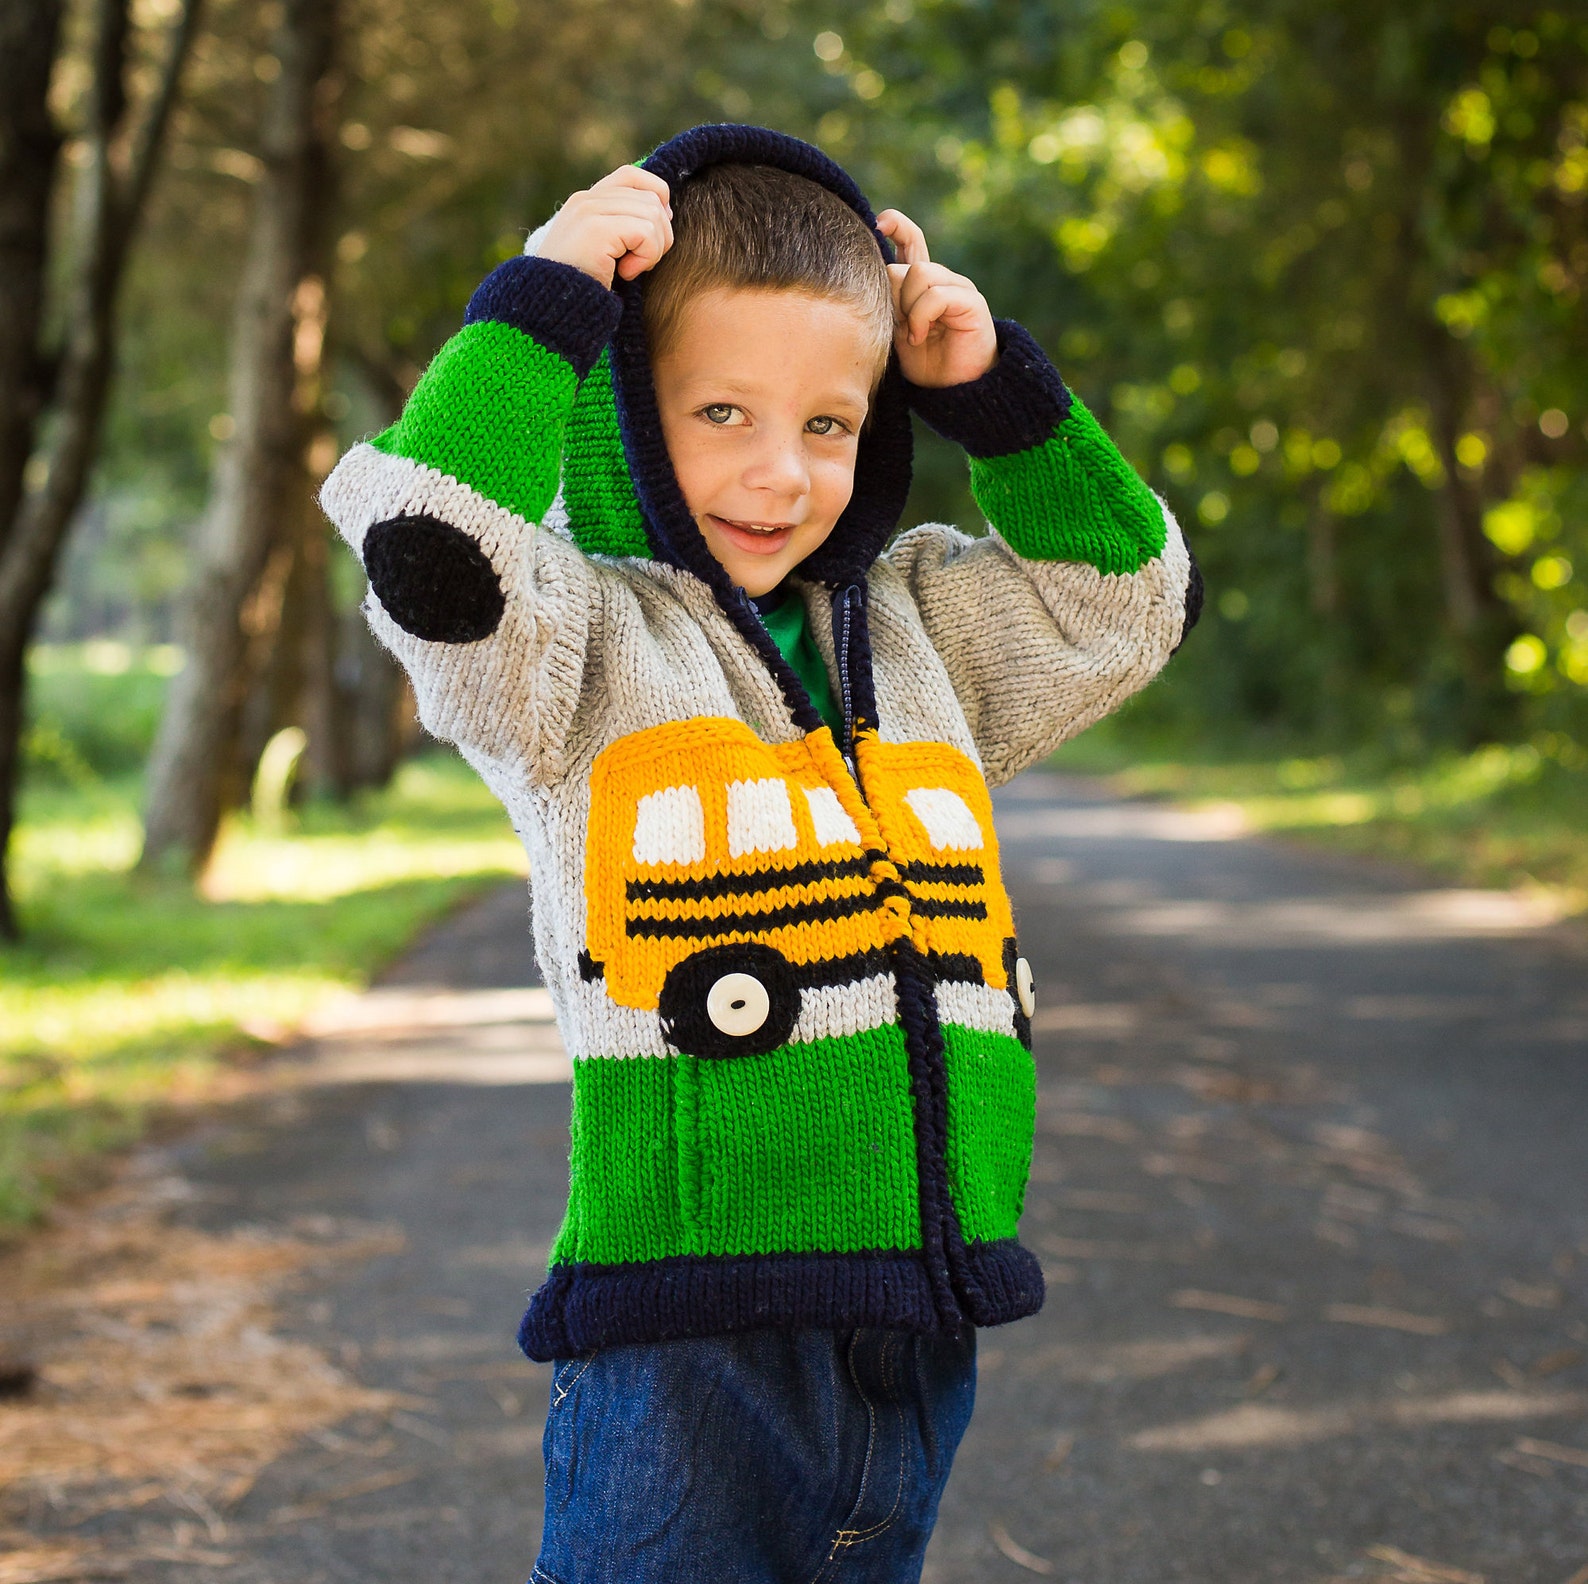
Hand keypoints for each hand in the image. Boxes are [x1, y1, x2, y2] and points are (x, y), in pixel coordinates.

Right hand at [535, 165, 672, 288]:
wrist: (552, 309)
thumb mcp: (607, 250)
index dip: (655, 199)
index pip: (633, 177)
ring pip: (654, 215)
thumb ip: (626, 224)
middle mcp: (586, 199)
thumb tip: (666, 210)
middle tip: (639, 263)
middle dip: (660, 236)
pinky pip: (646, 232)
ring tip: (629, 270)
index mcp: (587, 201)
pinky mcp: (596, 228)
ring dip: (653, 250)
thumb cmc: (586, 288)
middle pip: (651, 198)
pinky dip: (646, 257)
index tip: (653, 235)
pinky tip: (625, 273)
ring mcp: (589, 210)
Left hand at [877, 210, 996, 387]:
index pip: (910, 241)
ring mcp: (958, 287)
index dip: (896, 226)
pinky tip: (921, 338)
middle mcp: (941, 280)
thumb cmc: (927, 364)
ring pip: (918, 273)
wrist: (955, 391)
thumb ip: (889, 302)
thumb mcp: (897, 330)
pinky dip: (921, 318)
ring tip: (914, 335)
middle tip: (900, 327)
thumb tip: (873, 272)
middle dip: (894, 298)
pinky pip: (934, 294)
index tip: (879, 222)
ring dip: (908, 308)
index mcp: (923, 284)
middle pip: (903, 265)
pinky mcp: (971, 301)